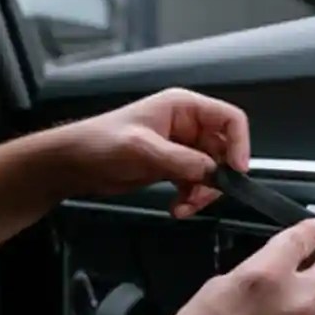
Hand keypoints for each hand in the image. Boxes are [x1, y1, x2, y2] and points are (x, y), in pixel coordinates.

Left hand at [58, 87, 249, 217]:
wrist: (74, 163)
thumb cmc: (100, 142)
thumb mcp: (142, 148)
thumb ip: (181, 159)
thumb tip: (213, 171)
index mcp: (183, 107)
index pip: (229, 119)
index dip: (240, 144)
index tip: (237, 171)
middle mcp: (186, 125)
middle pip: (224, 150)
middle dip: (217, 177)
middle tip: (202, 195)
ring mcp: (180, 148)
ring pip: (212, 172)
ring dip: (203, 193)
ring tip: (185, 205)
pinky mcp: (171, 168)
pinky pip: (195, 184)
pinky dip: (191, 198)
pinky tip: (177, 207)